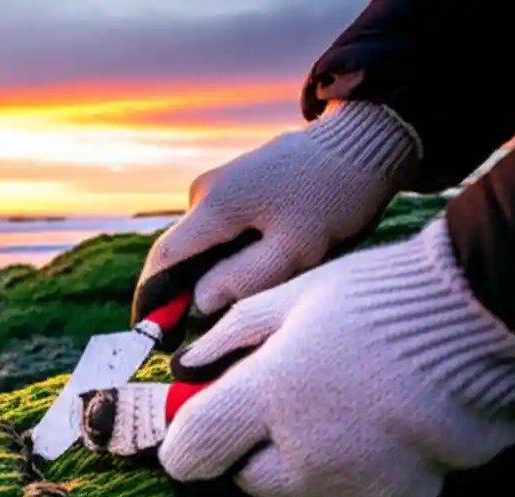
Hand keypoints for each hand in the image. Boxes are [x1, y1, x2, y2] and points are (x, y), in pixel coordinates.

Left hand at [87, 218, 514, 496]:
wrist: (484, 318)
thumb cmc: (380, 296)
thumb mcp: (293, 295)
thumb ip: (230, 337)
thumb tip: (185, 367)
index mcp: (268, 397)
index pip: (191, 454)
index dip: (187, 439)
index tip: (200, 418)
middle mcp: (304, 456)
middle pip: (245, 479)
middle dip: (254, 445)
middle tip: (289, 396)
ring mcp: (354, 487)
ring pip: (301, 489)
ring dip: (309, 459)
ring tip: (348, 400)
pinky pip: (355, 495)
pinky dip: (360, 470)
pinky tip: (385, 423)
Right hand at [133, 101, 419, 344]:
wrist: (362, 142)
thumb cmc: (334, 197)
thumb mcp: (296, 248)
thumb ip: (243, 279)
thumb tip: (199, 302)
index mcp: (215, 206)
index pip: (164, 259)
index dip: (152, 301)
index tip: (152, 334)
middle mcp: (206, 191)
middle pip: (180, 251)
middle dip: (179, 293)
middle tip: (189, 334)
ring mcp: (220, 183)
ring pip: (202, 241)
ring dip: (206, 273)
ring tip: (225, 307)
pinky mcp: (238, 183)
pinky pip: (220, 227)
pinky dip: (224, 254)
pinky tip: (248, 272)